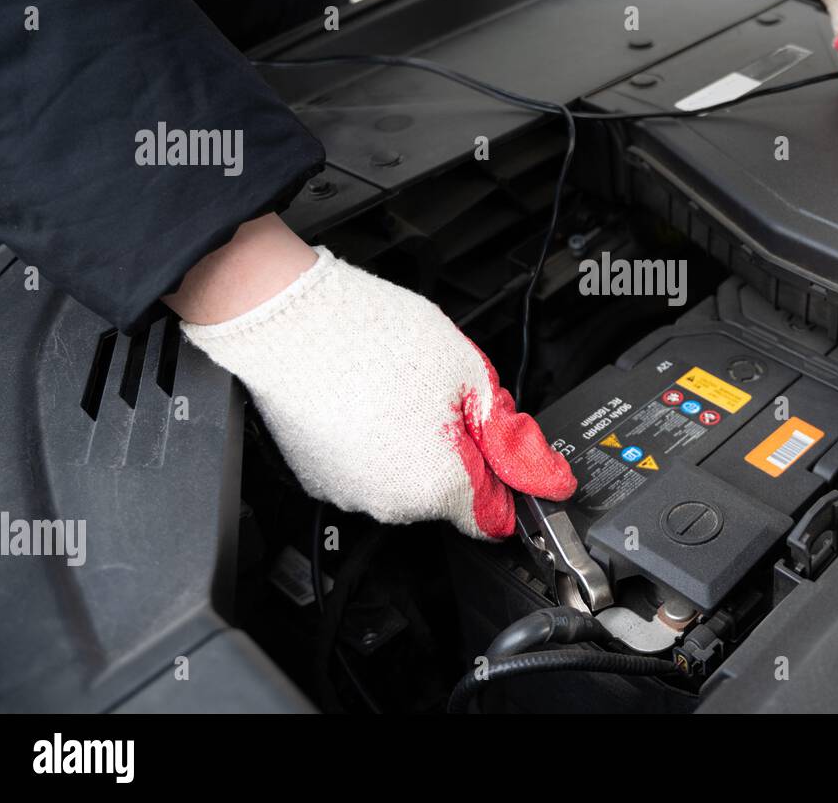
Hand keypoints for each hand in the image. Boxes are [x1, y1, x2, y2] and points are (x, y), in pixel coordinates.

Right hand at [176, 242, 575, 537]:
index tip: (505, 452)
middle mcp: (392, 503)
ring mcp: (350, 493)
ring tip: (402, 390)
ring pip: (407, 481)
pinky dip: (376, 442)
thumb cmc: (373, 337)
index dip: (509, 480)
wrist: (289, 319)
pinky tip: (370, 399)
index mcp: (438, 484)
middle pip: (450, 494)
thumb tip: (548, 478)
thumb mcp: (471, 376)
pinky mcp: (319, 478)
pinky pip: (366, 470)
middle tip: (447, 396)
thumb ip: (512, 439)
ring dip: (416, 445)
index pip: (496, 517)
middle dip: (460, 451)